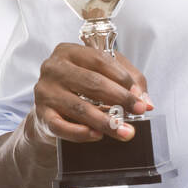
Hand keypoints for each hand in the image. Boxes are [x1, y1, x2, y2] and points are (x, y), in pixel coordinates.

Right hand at [26, 44, 152, 147]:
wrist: (54, 106)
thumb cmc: (84, 85)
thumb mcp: (107, 74)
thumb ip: (130, 81)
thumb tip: (146, 102)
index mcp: (70, 51)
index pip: (101, 61)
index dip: (123, 78)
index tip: (139, 95)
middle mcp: (54, 68)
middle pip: (92, 83)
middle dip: (120, 99)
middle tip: (138, 111)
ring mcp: (44, 91)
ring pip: (79, 107)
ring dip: (105, 122)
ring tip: (124, 131)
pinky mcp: (41, 114)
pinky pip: (61, 126)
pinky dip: (80, 133)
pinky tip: (97, 136)